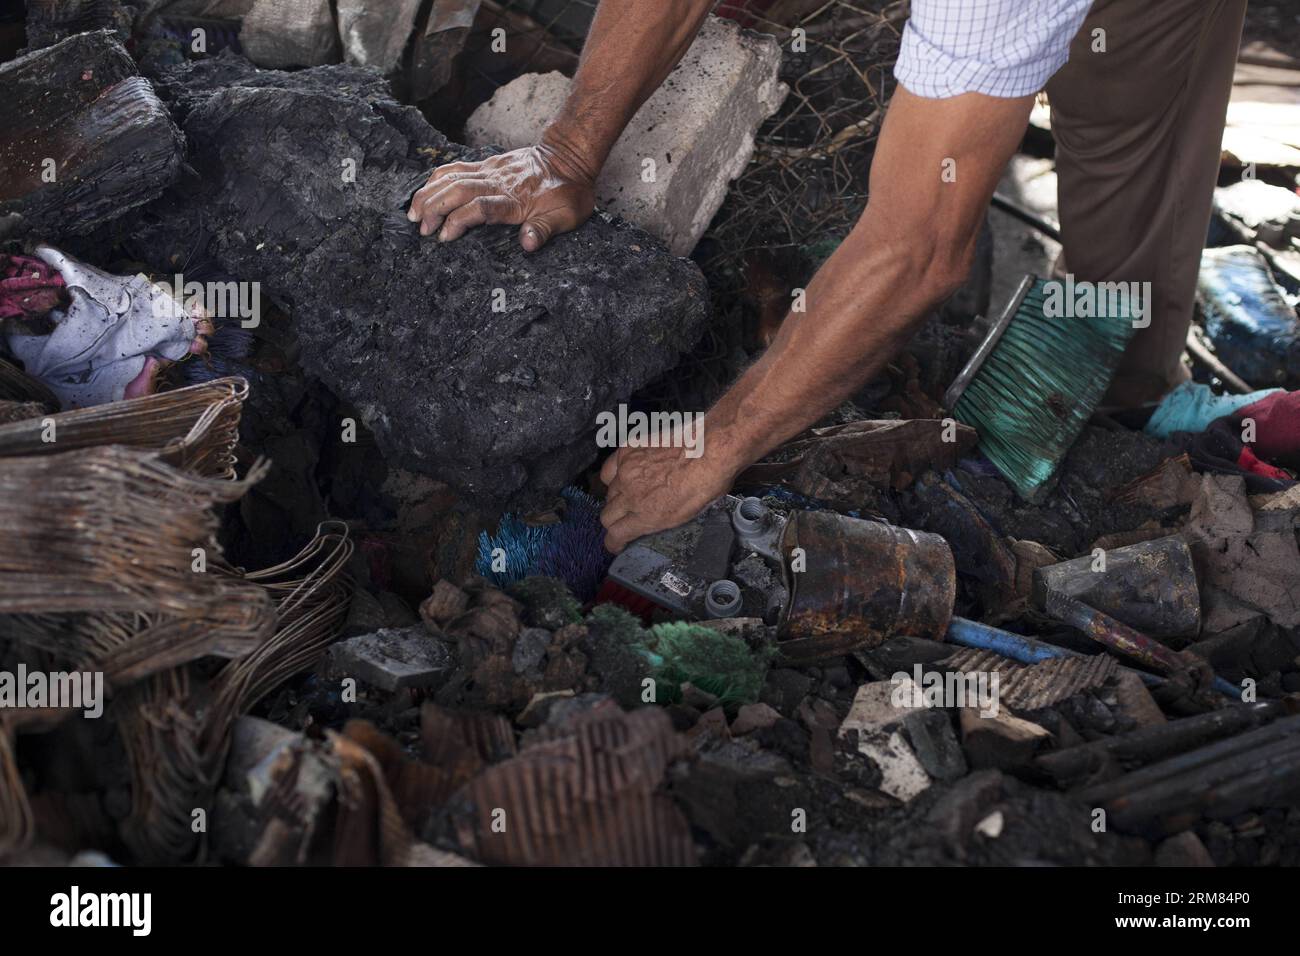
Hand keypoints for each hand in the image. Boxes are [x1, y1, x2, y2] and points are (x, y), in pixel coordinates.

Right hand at [406, 140, 596, 251]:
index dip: (458, 221)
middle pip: (457, 191)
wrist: (569, 156)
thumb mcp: (567, 215)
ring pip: (452, 178)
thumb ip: (545, 230)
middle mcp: (498, 183)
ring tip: (413, 212)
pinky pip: (457, 167)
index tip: (443, 236)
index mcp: (514, 199)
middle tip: (420, 228)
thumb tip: (527, 244)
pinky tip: (425, 189)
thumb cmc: (569, 190)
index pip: (479, 208)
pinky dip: (437, 177)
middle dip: (434, 208)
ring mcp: (490, 170)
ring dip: (430, 193)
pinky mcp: (487, 163)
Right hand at [599, 443, 739, 553]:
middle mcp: (631, 496)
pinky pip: (609, 469)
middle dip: (615, 521)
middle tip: (625, 518)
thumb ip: (659, 521)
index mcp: (646, 516)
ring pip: (608, 492)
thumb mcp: (685, 516)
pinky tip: (626, 473)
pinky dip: (615, 474)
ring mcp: (627, 472)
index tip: (616, 542)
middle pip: (607, 515)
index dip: (614, 542)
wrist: (709, 450)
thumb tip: (650, 522)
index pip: (615, 535)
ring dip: (617, 497)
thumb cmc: (706, 483)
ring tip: (630, 493)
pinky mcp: (628, 451)